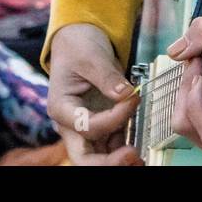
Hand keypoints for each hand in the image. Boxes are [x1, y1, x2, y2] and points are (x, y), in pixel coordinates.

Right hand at [47, 23, 142, 165]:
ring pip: (100, 155)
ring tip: (140, 159)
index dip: (113, 117)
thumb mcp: (92, 56)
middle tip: (132, 156)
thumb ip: (108, 77)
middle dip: (108, 162)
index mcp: (61, 107)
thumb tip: (126, 94)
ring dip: (119, 159)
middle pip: (84, 156)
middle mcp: (71, 124)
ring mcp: (87, 127)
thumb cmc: (79, 46)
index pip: (87, 125)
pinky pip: (113, 144)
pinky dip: (125, 150)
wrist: (80, 40)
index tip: (133, 98)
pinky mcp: (103, 124)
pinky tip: (140, 152)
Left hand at [168, 16, 201, 161]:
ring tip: (199, 79)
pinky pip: (194, 134)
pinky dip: (191, 112)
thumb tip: (177, 51)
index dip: (196, 104)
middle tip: (195, 68)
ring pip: (191, 132)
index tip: (199, 74)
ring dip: (187, 103)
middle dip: (187, 95)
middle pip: (195, 129)